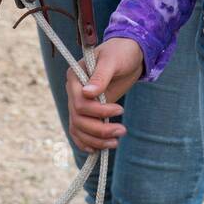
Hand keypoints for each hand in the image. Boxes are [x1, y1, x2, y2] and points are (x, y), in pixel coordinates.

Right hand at [65, 37, 144, 153]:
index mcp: (75, 77)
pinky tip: (98, 150)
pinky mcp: (88, 112)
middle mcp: (74, 91)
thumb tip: (88, 93)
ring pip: (79, 129)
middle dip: (99, 129)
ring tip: (116, 142)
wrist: (130, 55)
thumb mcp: (113, 61)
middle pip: (78, 119)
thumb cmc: (121, 53)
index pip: (79, 103)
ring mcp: (79, 102)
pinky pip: (80, 131)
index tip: (120, 110)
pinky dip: (87, 142)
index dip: (98, 112)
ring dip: (96, 140)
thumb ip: (101, 76)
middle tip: (122, 131)